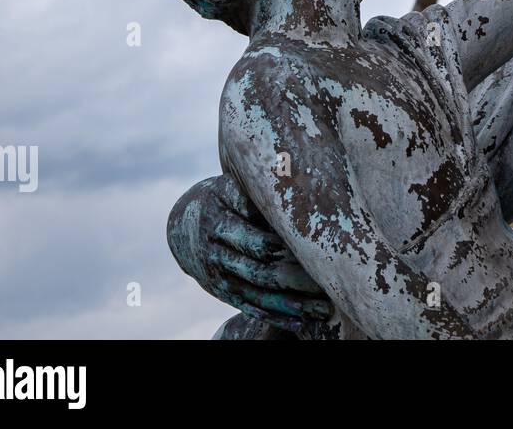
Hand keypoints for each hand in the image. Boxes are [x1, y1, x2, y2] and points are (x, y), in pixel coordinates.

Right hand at [167, 174, 332, 332]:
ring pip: (258, 296)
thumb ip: (253, 195)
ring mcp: (219, 278)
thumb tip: (286, 199)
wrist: (183, 225)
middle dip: (296, 283)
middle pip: (260, 273)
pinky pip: (251, 308)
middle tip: (328, 287)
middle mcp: (216, 255)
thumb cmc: (220, 198)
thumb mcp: (229, 188)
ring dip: (292, 306)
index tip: (317, 256)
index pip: (257, 243)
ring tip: (324, 311)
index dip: (287, 252)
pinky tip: (301, 324)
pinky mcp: (224, 293)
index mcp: (218, 224)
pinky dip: (276, 318)